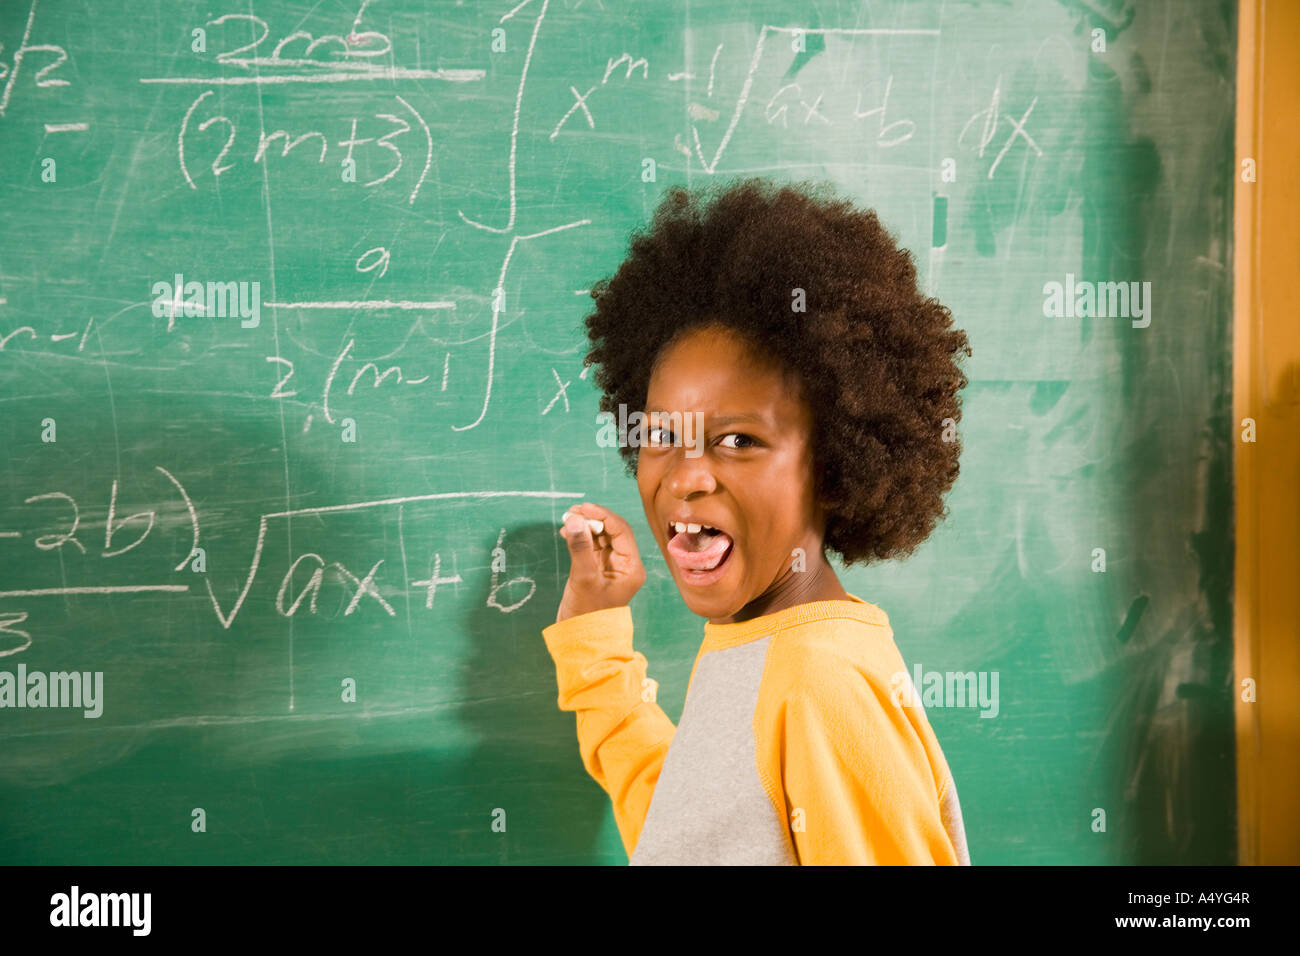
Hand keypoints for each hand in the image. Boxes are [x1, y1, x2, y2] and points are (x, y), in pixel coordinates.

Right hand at [555, 503, 645, 621]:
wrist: (581, 640)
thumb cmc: (587, 614)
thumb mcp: (583, 579)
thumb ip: (580, 547)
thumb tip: (575, 519)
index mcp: (631, 567)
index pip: (621, 531)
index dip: (602, 515)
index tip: (582, 508)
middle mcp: (624, 564)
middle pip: (612, 531)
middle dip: (593, 519)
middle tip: (571, 512)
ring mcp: (610, 567)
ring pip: (601, 537)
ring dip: (585, 526)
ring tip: (567, 520)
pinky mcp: (596, 570)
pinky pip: (591, 547)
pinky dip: (580, 538)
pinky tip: (567, 533)